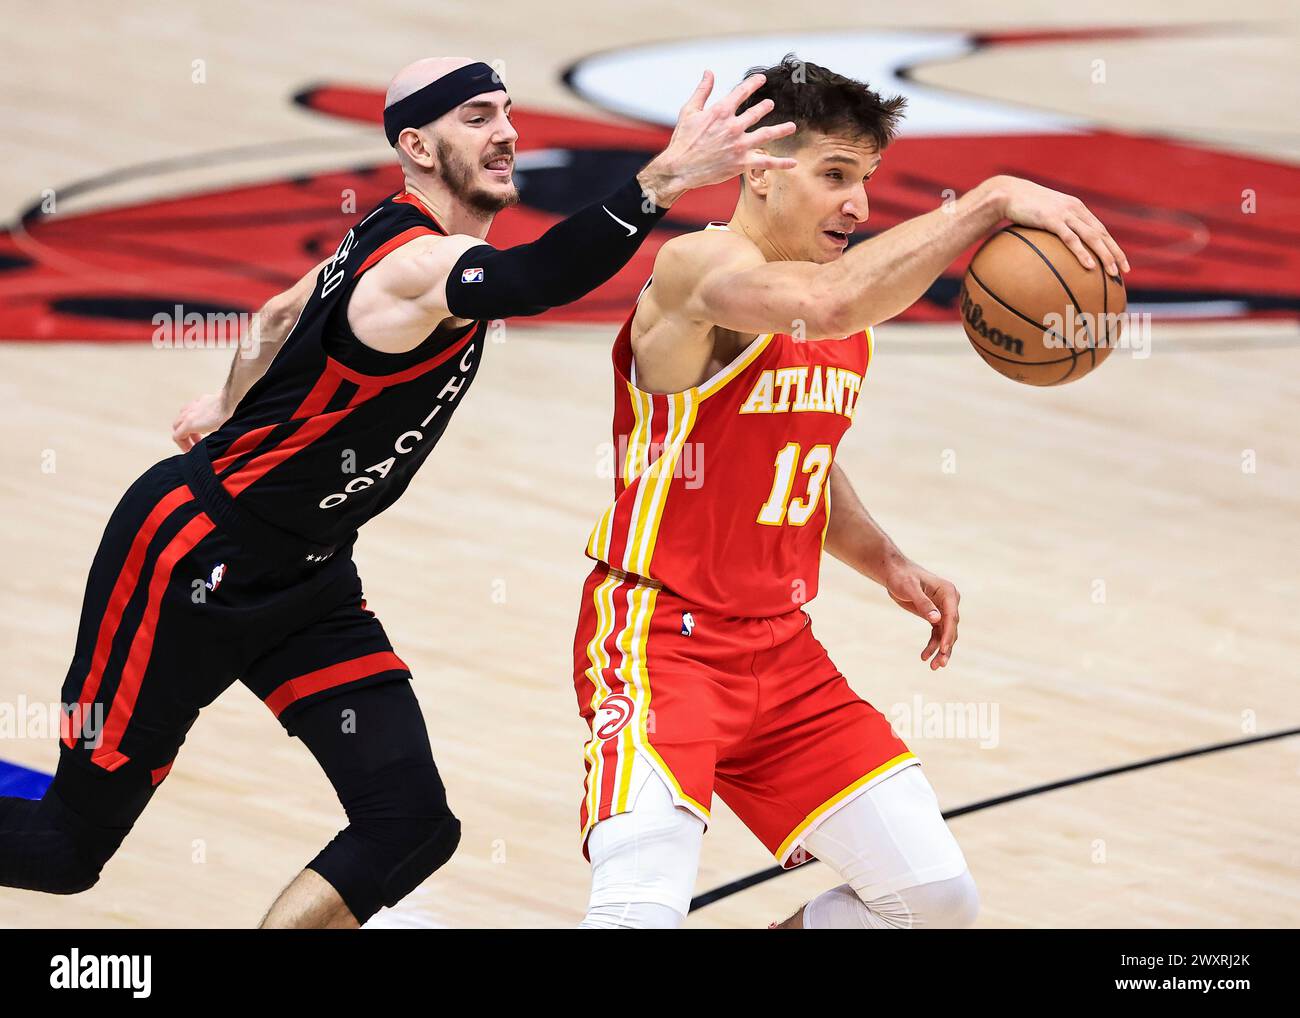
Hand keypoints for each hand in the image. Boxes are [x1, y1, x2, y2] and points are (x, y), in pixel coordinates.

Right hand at [171, 392, 228, 450]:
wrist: (230, 400)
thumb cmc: (224, 417)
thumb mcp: (215, 434)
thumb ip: (205, 441)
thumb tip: (204, 447)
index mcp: (189, 423)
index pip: (177, 437)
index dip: (183, 446)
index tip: (190, 450)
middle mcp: (187, 414)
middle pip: (177, 427)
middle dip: (185, 437)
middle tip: (196, 443)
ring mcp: (192, 406)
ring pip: (181, 417)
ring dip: (187, 427)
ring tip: (200, 433)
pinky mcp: (199, 400)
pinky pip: (189, 410)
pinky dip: (192, 417)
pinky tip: (204, 421)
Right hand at [638, 71, 797, 207]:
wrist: (679, 168)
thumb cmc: (682, 140)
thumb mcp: (689, 111)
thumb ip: (702, 91)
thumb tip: (709, 72)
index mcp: (721, 111)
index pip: (742, 92)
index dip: (753, 83)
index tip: (762, 79)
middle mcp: (734, 126)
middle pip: (757, 112)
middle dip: (765, 107)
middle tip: (770, 104)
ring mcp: (740, 145)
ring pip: (767, 134)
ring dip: (781, 130)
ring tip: (791, 127)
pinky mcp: (742, 163)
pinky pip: (766, 162)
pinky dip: (781, 163)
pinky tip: (793, 162)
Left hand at [883, 558, 960, 670]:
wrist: (894, 573)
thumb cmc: (901, 577)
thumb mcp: (909, 589)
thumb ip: (923, 603)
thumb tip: (937, 619)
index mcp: (948, 592)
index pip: (952, 616)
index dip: (948, 633)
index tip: (943, 648)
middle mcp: (949, 601)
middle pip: (951, 628)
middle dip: (946, 646)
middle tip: (940, 664)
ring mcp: (943, 609)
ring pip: (945, 634)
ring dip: (940, 650)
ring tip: (934, 667)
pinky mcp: (935, 616)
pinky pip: (937, 634)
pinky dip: (933, 645)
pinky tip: (925, 657)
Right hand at [986, 175, 1128, 275]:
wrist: (1008, 193)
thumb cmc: (1022, 207)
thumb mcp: (1042, 216)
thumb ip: (1052, 227)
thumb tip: (1053, 250)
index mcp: (1076, 208)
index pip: (1100, 229)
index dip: (1112, 245)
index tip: (1120, 261)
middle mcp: (1076, 209)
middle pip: (1102, 234)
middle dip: (1115, 253)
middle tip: (1124, 271)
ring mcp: (1065, 213)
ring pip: (1092, 236)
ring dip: (1105, 255)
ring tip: (1112, 272)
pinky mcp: (1052, 219)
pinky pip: (1071, 239)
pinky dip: (1082, 252)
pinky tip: (1089, 266)